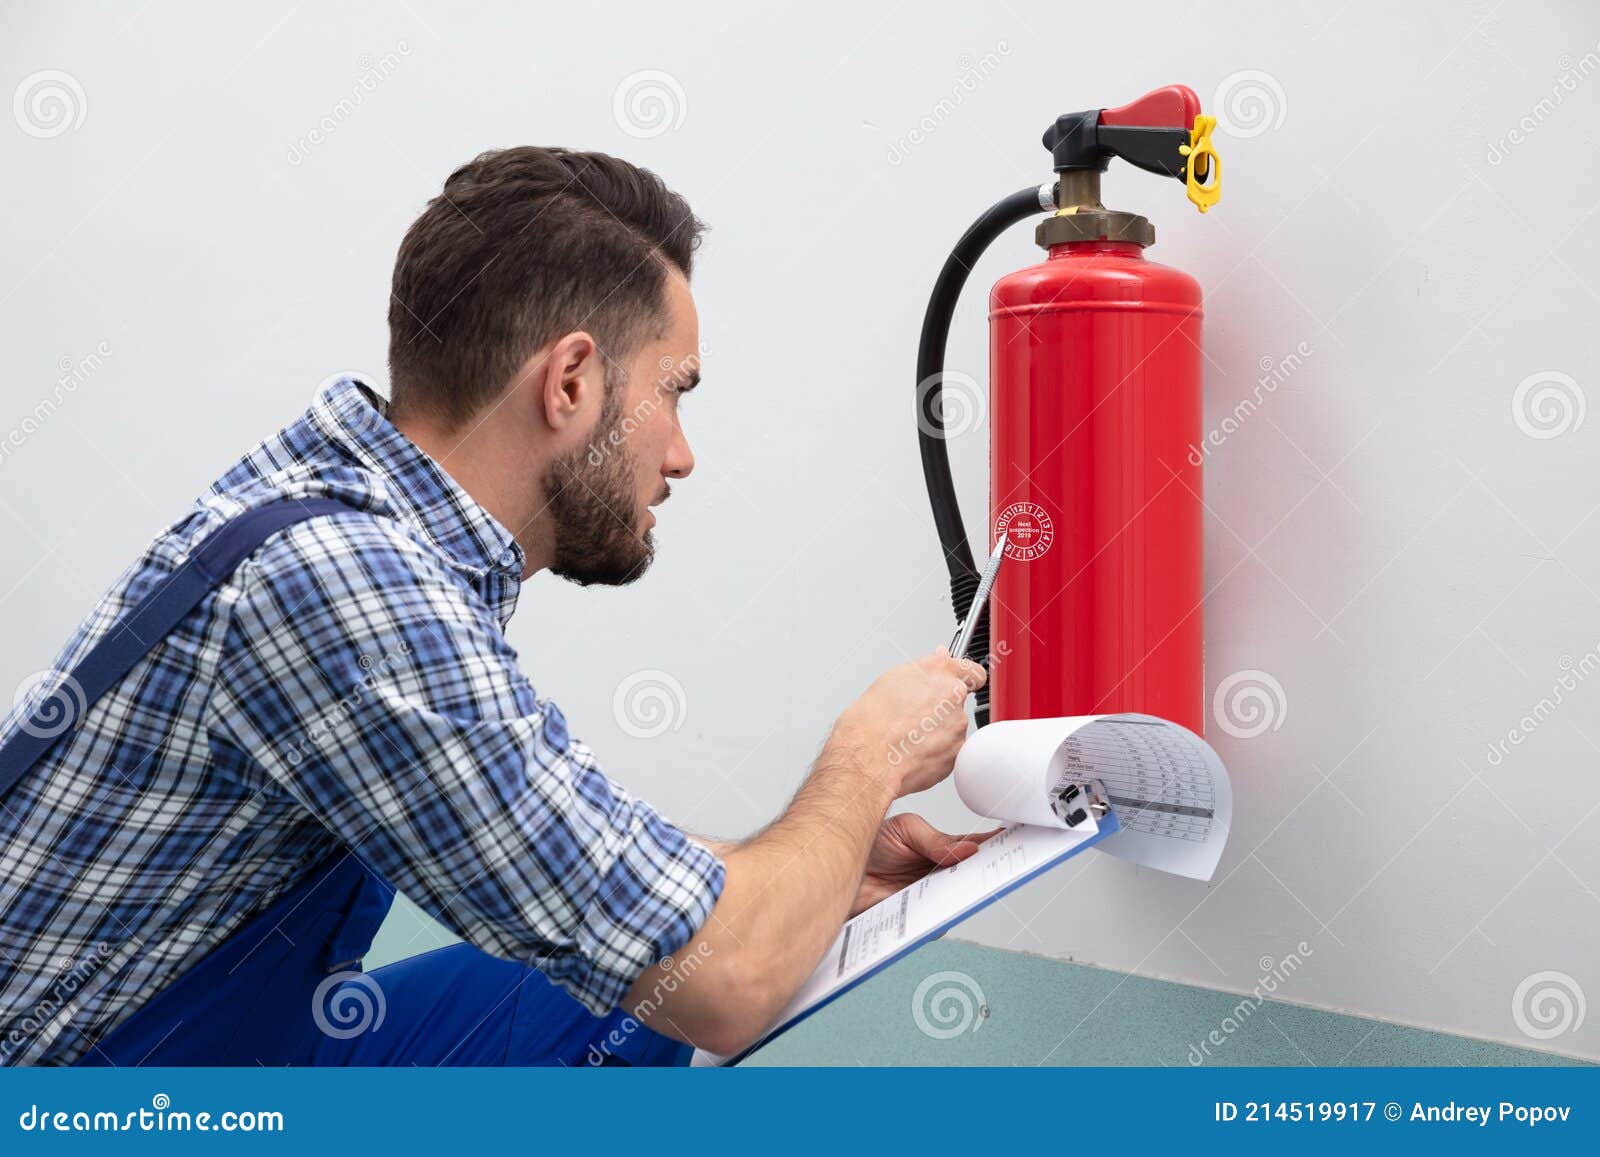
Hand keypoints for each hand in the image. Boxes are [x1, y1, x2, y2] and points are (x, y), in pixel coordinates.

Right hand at [830, 648, 987, 797]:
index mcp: (938, 671)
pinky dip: (937, 751)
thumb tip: (939, 660)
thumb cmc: (871, 722)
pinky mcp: (957, 751)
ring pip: (953, 727)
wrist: (869, 759)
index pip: (971, 670)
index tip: (962, 683)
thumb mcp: (890, 680)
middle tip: (915, 717)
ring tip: (910, 737)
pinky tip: (915, 751)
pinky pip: (950, 749)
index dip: (967, 679)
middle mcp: (953, 694)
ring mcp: (958, 724)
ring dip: (939, 731)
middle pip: (958, 701)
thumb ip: (924, 670)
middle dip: (942, 708)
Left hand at [849, 813, 1002, 916]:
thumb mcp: (906, 830)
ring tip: (979, 886)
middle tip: (1004, 867)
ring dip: (967, 896)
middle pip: (970, 879)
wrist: (831, 863)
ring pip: (954, 903)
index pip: (974, 850)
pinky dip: (940, 917)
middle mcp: (935, 876)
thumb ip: (936, 842)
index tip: (1015, 840)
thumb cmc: (866, 842)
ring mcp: (924, 897)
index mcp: (939, 851)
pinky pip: (931, 924)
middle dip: (988, 874)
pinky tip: (946, 907)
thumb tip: (969, 850)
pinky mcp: (909, 917)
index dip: (996, 847)